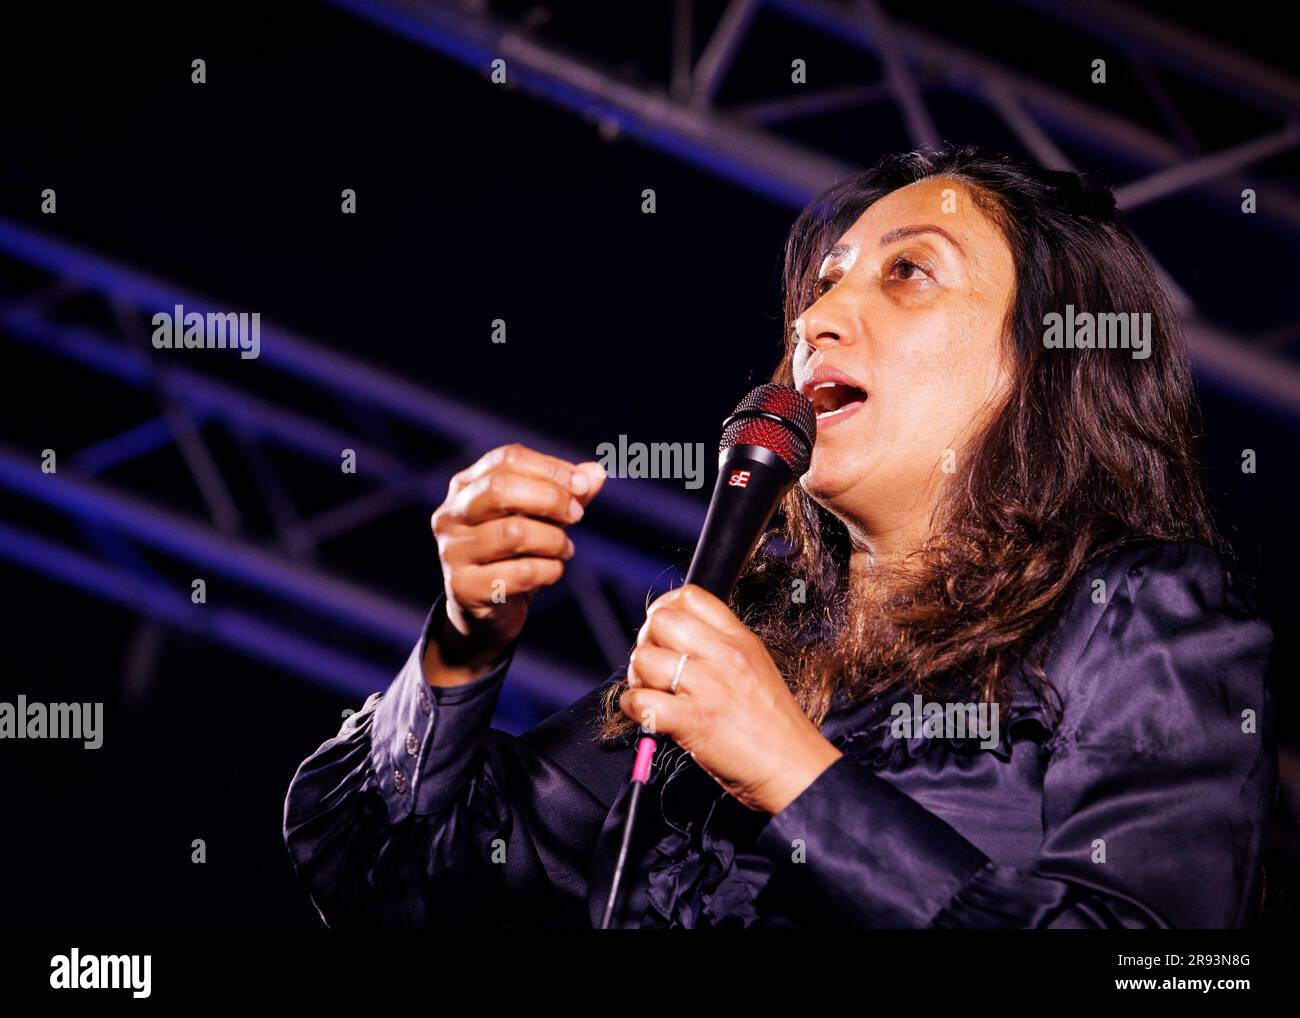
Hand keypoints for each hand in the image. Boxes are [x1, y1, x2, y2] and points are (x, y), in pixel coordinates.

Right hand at [426, 444, 605, 685]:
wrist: (487, 613)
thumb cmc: (516, 554)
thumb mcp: (542, 518)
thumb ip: (567, 494)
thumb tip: (597, 472)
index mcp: (466, 486)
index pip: (507, 458)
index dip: (551, 468)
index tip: (582, 486)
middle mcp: (451, 514)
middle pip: (500, 489)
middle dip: (551, 499)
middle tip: (577, 515)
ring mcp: (452, 551)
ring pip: (513, 533)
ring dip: (554, 540)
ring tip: (565, 549)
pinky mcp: (463, 587)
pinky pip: (519, 572)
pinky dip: (549, 570)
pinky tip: (553, 571)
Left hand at [620, 584, 841, 814]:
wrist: (796, 769)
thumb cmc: (777, 727)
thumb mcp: (758, 668)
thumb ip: (723, 650)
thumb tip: (681, 643)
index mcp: (741, 640)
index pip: (691, 596)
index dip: (666, 608)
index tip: (661, 630)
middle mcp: (724, 656)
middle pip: (661, 620)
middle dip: (647, 641)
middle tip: (654, 666)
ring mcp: (707, 687)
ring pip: (644, 659)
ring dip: (638, 677)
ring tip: (652, 693)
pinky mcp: (692, 721)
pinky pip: (640, 701)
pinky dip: (634, 708)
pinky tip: (648, 716)